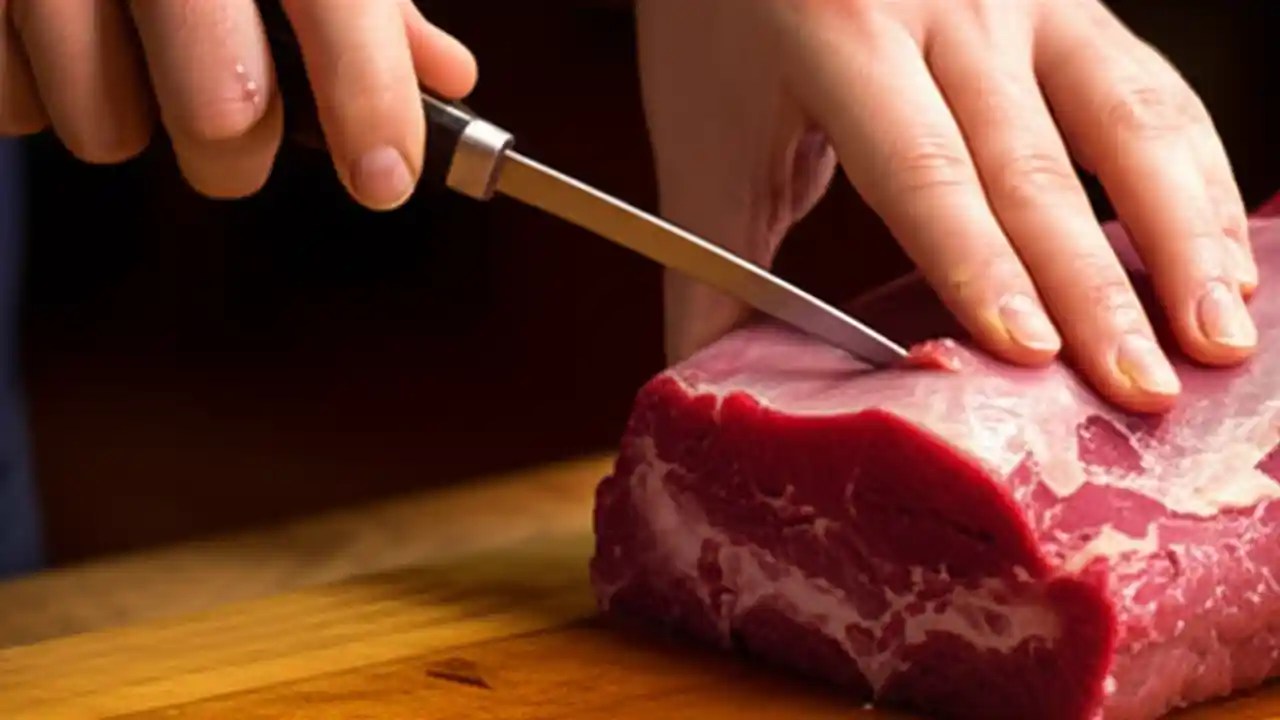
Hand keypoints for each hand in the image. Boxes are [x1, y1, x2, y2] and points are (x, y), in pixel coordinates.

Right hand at [0, 0, 475, 209]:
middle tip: (235, 124)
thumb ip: (372, 2)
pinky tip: (59, 34)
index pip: (340, 14)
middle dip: (237, 154)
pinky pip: (15, 108)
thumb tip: (444, 77)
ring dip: (132, 120)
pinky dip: (43, 93)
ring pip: (108, 131)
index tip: (386, 177)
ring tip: (128, 54)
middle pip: (219, 118)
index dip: (371, 109)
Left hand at [636, 0, 1255, 412]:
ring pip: (1128, 115)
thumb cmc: (722, 21)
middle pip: (1036, 162)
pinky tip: (1216, 249)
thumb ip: (704, 269)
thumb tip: (698, 391)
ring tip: (1219, 334)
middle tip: (1145, 392)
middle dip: (1100, 287)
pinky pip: (1148, 87)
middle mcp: (950, 3)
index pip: (924, 168)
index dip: (981, 265)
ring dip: (1184, 230)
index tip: (1034, 354)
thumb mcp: (702, 138)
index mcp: (843, 35)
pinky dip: (1192, 172)